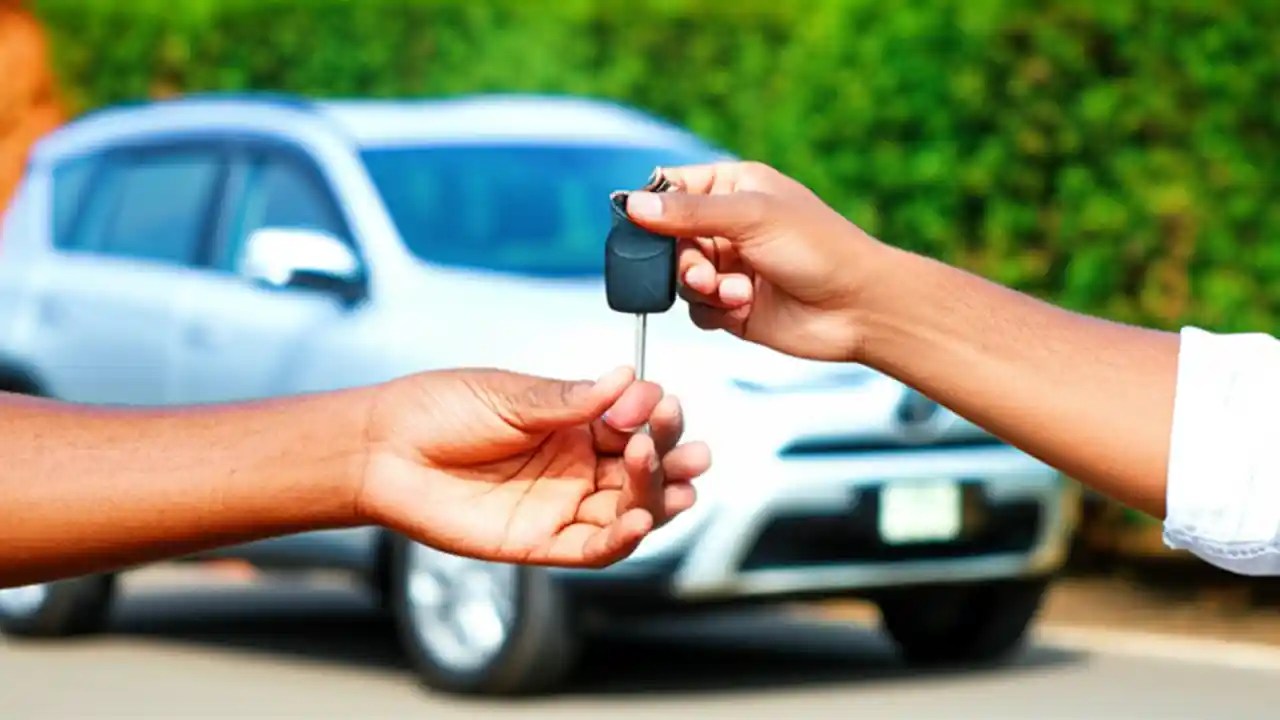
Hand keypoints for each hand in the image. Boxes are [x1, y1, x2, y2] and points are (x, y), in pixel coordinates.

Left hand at [355, 367, 707, 567]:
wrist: (382, 450)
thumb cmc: (438, 411)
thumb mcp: (508, 395)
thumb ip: (568, 399)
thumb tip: (627, 379)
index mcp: (574, 423)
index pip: (634, 422)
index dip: (654, 415)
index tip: (659, 401)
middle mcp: (576, 466)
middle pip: (643, 468)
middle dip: (671, 456)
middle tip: (681, 443)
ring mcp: (561, 505)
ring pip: (629, 508)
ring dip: (658, 496)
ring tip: (677, 479)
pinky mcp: (540, 542)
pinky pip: (592, 548)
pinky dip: (622, 539)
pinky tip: (640, 521)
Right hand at [624, 161, 889, 361]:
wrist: (858, 307)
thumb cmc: (820, 249)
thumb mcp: (752, 216)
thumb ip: (689, 212)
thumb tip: (633, 204)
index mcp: (732, 186)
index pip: (671, 188)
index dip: (653, 207)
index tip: (645, 226)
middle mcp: (727, 225)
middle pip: (667, 239)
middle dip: (683, 260)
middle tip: (704, 274)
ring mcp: (729, 266)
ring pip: (679, 277)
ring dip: (702, 288)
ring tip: (735, 293)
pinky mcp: (732, 304)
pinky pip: (696, 309)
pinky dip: (714, 310)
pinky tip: (744, 307)